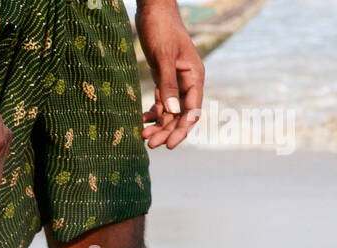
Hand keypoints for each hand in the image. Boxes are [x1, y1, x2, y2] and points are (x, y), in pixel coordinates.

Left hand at [136, 0, 204, 149]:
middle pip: (180, 115)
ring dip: (158, 125)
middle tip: (150, 145)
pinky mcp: (164, 79)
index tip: (170, 144)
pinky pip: (161, 102)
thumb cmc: (161, 28)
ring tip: (143, 137)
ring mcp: (176, 82)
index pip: (192, 110)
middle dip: (166, 131)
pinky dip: (153, 113)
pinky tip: (142, 122)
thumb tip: (173, 113)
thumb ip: (168, 84)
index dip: (182, 129)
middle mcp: (188, 82)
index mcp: (194, 77)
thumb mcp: (163, 56)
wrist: (153, 9)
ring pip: (170, 111)